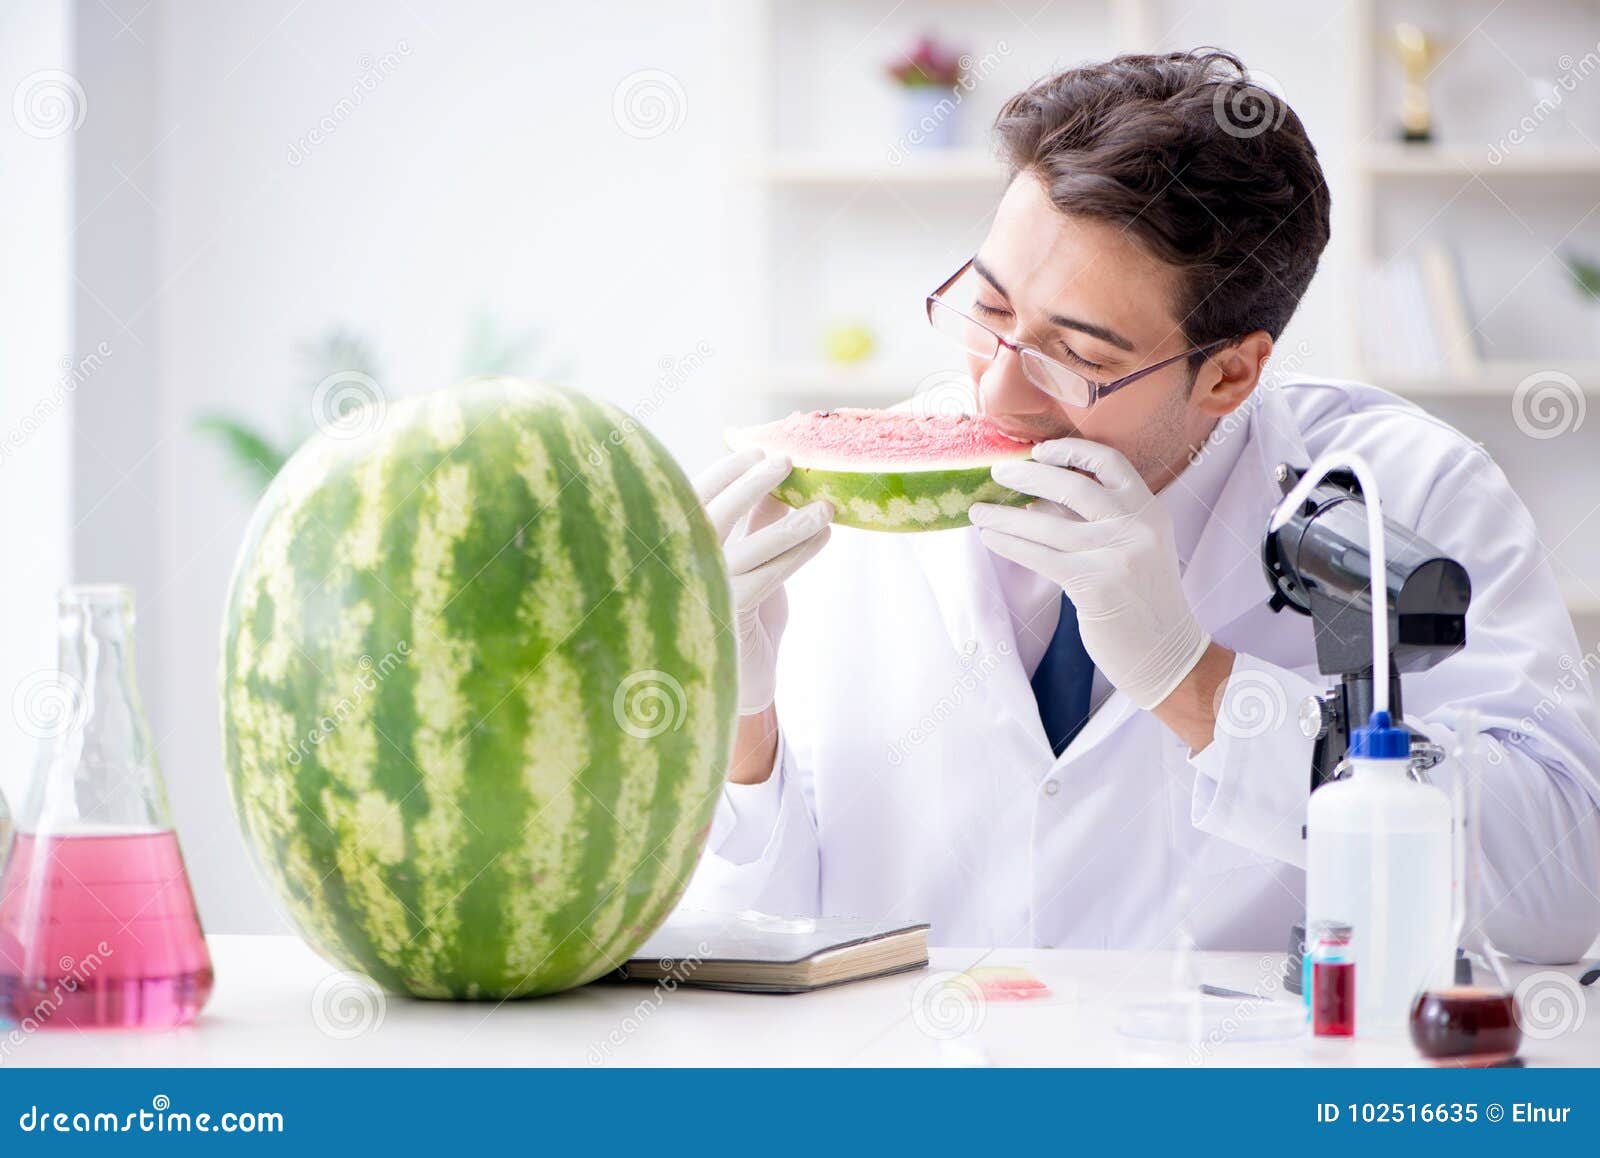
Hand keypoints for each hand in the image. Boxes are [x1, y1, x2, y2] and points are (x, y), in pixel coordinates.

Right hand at [694, 448, 832, 715]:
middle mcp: (682, 566)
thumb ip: (756, 519)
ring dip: (793, 522)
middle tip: (785, 460)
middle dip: (751, 484)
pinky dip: (800, 552)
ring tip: (826, 506)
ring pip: (751, 547)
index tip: (757, 451)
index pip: (693, 498)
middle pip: (714, 515)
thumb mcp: (749, 555)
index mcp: (678, 546)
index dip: (725, 471)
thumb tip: (778, 470)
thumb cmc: (745, 606)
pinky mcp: (730, 614)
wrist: (743, 675)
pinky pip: (770, 575)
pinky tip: (823, 536)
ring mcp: (705, 591)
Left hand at [968, 438, 1209, 711]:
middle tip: (996, 471)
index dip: (1072, 450)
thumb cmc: (1142, 600)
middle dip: (1028, 476)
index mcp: (1150, 511)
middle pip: (1073, 485)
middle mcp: (1137, 527)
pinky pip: (1040, 557)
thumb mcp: (1136, 548)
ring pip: (1048, 524)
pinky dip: (1010, 544)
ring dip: (1006, 515)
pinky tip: (990, 538)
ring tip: (978, 510)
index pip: (1111, 463)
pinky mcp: (1095, 585)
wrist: (1167, 654)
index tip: (1039, 450)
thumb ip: (1100, 521)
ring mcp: (1117, 555)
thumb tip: (1038, 497)